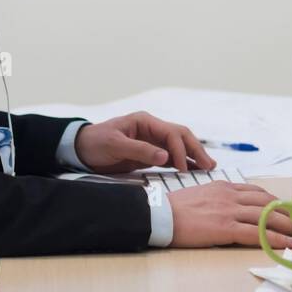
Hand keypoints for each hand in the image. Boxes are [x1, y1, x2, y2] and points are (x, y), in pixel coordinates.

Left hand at [74, 111, 216, 173]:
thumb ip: (140, 150)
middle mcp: (152, 129)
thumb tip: (166, 156)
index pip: (171, 133)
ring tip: (208, 167)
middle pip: (180, 136)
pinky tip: (193, 170)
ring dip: (193, 155)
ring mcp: (152, 140)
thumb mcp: (116, 145)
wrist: (82, 149)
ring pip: (179, 145)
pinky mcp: (150, 153)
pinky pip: (171, 156)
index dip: (179, 150)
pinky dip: (183, 162)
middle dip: (195, 150)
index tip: (183, 168)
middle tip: (209, 165)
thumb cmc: (96, 143)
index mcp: (145, 121)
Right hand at [168, 181, 291, 249]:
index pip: (258, 192)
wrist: (160, 214)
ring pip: (266, 217)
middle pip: (268, 203)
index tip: (287, 209)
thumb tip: (230, 205)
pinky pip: (255, 233)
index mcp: (224, 187)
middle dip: (287, 214)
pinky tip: (284, 244)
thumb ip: (218, 197)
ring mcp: (228, 211)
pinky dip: (273, 239)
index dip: (276, 202)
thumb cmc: (175, 208)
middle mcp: (230, 195)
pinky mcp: (224, 227)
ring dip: (287, 227)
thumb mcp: (201, 193)